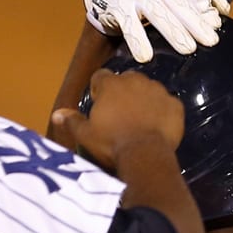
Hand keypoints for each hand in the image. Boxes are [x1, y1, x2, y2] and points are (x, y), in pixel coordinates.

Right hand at [51, 69, 184, 170]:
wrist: (146, 155)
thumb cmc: (111, 143)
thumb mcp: (86, 135)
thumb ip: (72, 121)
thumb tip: (57, 113)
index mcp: (111, 85)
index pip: (101, 77)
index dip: (99, 90)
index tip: (100, 105)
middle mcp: (135, 81)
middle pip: (126, 80)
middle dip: (123, 93)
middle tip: (121, 115)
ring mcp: (158, 91)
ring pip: (149, 90)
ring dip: (144, 100)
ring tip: (140, 122)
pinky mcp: (175, 104)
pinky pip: (168, 104)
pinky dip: (163, 112)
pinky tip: (158, 127)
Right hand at [84, 0, 231, 61]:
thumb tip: (222, 11)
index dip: (205, 7)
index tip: (213, 23)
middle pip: (178, 3)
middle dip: (196, 23)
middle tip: (210, 40)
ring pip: (158, 14)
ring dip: (174, 33)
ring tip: (188, 49)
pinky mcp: (118, 8)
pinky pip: (130, 27)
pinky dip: (138, 42)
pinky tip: (146, 56)